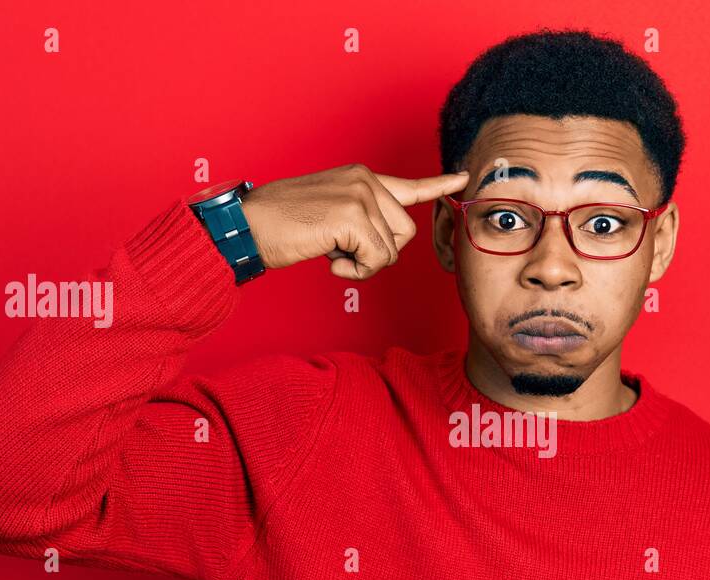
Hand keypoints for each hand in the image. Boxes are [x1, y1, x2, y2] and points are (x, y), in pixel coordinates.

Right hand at [239, 164, 469, 278]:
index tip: (463, 179)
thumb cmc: (280, 226)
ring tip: (331, 252)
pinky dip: (355, 271)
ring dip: (364, 265)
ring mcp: (361, 196)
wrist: (246, 226)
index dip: (438, 186)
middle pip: (405, 234)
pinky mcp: (354, 217)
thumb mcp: (328, 215)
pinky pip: (377, 260)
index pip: (408, 185)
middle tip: (342, 252)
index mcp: (360, 178)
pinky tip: (329, 259)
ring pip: (392, 251)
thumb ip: (360, 221)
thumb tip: (384, 243)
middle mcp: (365, 180)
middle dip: (379, 254)